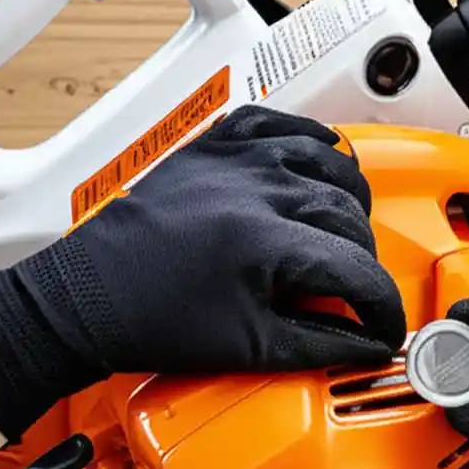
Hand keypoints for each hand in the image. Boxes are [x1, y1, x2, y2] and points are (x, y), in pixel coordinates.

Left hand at [0, 106, 405, 439]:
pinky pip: (280, 122)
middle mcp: (259, 190)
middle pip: (350, 214)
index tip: (383, 326)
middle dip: (366, 259)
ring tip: (348, 229)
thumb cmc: (151, 321)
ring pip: (329, 161)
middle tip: (357, 289)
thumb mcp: (247, 346)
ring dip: (350, 197)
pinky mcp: (214, 146)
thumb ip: (320, 344)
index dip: (383, 305)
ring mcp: (236, 160)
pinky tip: (320, 158)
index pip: (358, 268)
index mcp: (268, 244)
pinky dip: (310, 138)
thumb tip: (366, 346)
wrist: (85, 298)